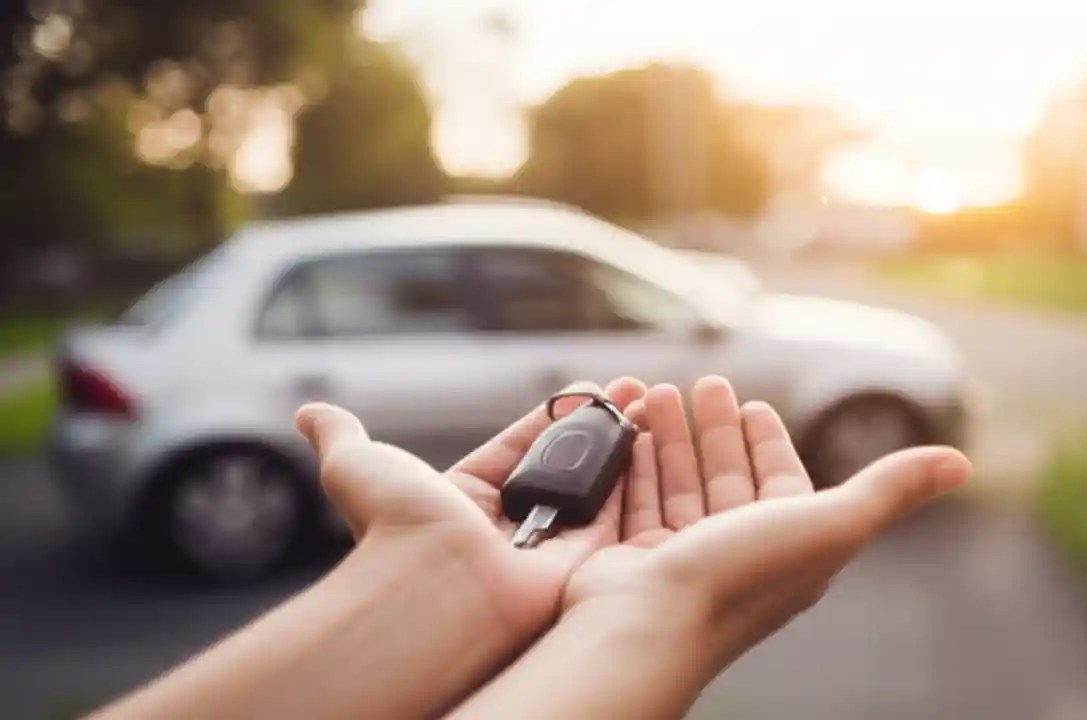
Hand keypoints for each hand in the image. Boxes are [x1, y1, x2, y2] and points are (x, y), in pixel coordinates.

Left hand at [294, 377, 645, 639]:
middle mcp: (511, 528)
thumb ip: (341, 436)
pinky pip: (620, 517)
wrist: (430, 583)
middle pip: (565, 465)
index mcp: (466, 502)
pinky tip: (656, 438)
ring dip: (627, 445)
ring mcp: (549, 549)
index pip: (520, 447)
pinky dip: (639, 479)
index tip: (589, 388)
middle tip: (632, 389)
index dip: (556, 417)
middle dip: (601, 425)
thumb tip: (308, 411)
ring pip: (598, 487)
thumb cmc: (395, 529)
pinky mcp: (583, 566)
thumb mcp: (357, 465)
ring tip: (652, 404)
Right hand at [564, 376, 970, 668]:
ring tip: (656, 395)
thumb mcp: (832, 524)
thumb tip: (960, 463)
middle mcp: (732, 553)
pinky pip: (633, 500)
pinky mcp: (630, 558)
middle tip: (705, 383)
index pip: (780, 481)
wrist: (647, 627)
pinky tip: (629, 434)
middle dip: (715, 429)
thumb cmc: (740, 578)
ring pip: (678, 484)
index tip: (753, 404)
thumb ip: (889, 490)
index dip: (769, 441)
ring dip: (670, 438)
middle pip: (726, 476)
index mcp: (784, 545)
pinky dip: (634, 465)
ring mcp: (678, 558)